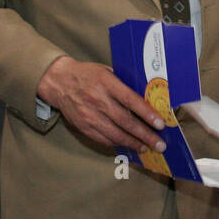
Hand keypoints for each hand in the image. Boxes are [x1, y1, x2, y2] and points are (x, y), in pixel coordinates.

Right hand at [37, 56, 165, 151]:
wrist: (59, 82)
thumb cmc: (87, 74)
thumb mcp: (106, 71)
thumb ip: (124, 83)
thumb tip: (147, 97)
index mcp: (106, 82)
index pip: (130, 100)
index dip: (147, 113)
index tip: (160, 124)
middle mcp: (98, 100)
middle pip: (126, 122)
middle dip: (145, 135)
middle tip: (160, 144)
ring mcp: (89, 115)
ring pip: (116, 134)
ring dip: (134, 143)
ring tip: (147, 147)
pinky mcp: (83, 126)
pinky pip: (104, 139)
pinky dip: (118, 143)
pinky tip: (128, 144)